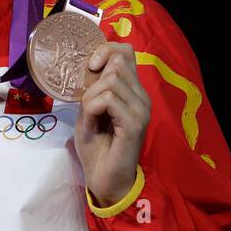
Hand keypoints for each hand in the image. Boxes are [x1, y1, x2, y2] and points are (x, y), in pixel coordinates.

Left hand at [75, 42, 150, 207]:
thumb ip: (92, 89)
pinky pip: (107, 100)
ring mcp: (141, 109)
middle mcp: (142, 97)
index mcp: (133, 92)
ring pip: (110, 80)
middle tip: (88, 105)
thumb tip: (89, 64)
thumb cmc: (97, 148)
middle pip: (117, 63)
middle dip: (92, 81)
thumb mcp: (89, 111)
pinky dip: (92, 109)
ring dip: (90, 98)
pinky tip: (93, 124)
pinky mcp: (135, 123)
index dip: (105, 51)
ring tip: (91, 118)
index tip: (90, 68)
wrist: (105, 179)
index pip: (126, 51)